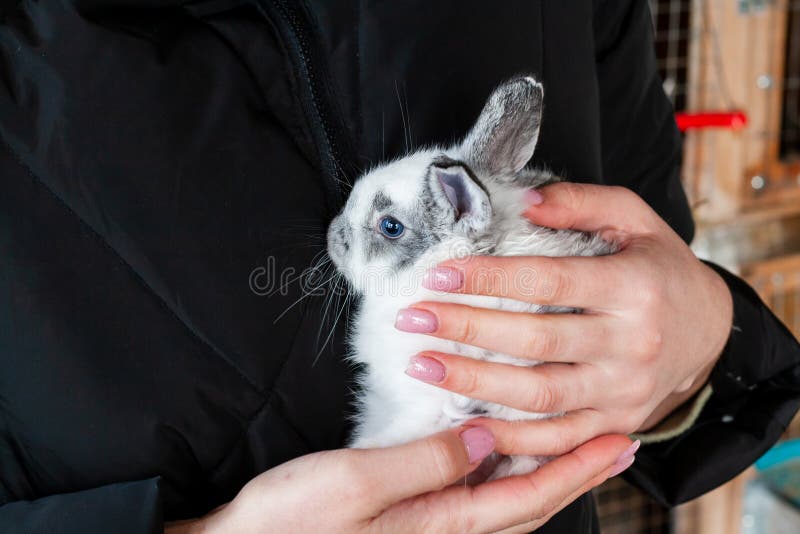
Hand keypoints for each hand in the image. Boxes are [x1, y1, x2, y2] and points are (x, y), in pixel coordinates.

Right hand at [165, 428, 634, 533]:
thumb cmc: (291, 521)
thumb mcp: (356, 483)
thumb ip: (426, 461)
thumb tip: (487, 437)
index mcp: (440, 527)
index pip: (529, 496)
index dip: (578, 468)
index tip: (618, 441)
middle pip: (530, 504)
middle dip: (577, 471)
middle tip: (616, 439)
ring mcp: (429, 532)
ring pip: (508, 503)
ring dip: (548, 472)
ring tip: (575, 442)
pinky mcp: (411, 523)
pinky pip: (477, 500)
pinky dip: (507, 476)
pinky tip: (505, 454)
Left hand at [396, 182, 732, 455]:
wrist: (710, 332)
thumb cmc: (660, 268)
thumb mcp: (635, 219)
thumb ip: (582, 202)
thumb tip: (524, 202)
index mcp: (634, 287)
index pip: (549, 281)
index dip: (490, 279)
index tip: (438, 274)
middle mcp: (631, 343)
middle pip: (536, 340)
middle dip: (467, 330)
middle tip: (413, 319)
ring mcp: (623, 390)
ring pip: (539, 394)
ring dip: (474, 383)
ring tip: (422, 366)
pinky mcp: (615, 422)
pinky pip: (557, 439)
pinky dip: (510, 437)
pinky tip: (465, 424)